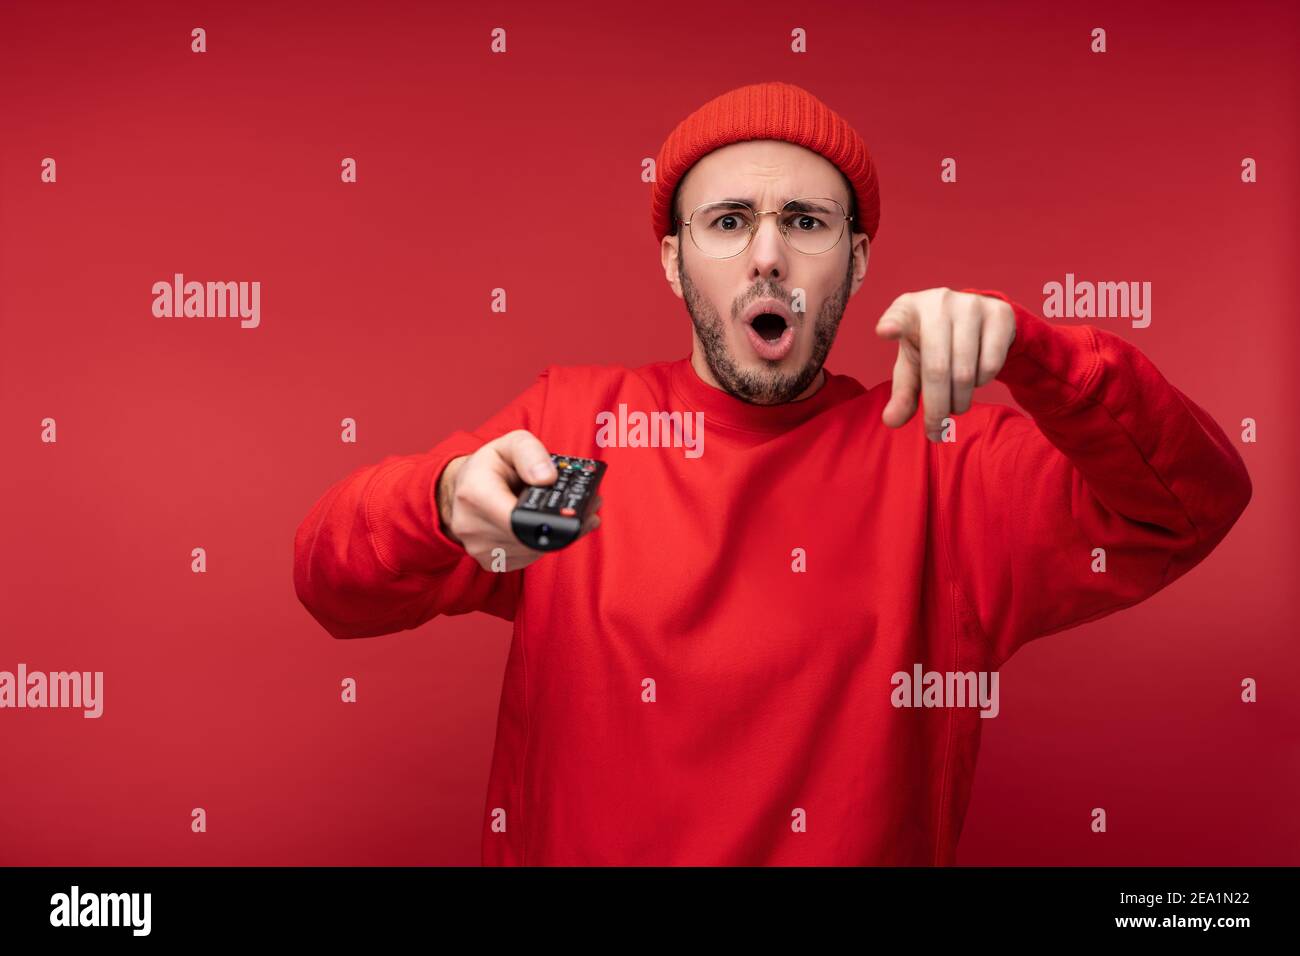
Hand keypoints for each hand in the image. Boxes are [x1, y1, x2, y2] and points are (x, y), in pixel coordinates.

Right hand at [437, 430, 602, 570]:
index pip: (516, 519)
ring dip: (557, 535)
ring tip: (570, 514)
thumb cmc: (491, 466)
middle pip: (531, 538)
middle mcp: (472, 526)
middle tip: (589, 508)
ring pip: (534, 550)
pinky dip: (543, 544)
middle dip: (564, 524)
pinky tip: (549, 528)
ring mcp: (479, 548)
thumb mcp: (511, 444)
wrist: (463, 488)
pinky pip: (527, 558)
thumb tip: (548, 478)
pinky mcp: (490, 562)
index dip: (549, 521)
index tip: (572, 512)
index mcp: (475, 493)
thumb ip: (531, 453)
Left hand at [875, 288, 1016, 440]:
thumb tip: (891, 421)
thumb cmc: (933, 345)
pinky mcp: (999, 313)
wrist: (976, 318)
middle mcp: (938, 302)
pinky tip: (975, 378)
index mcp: (908, 309)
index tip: (884, 331)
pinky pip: (991, 364)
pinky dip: (982, 383)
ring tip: (955, 405)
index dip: (893, 324)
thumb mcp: (914, 366)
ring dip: (960, 400)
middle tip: (936, 432)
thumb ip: (903, 394)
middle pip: (937, 368)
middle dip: (936, 408)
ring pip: (965, 372)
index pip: (898, 316)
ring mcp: (971, 305)